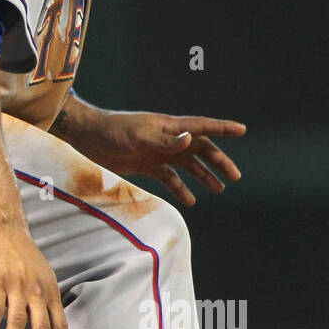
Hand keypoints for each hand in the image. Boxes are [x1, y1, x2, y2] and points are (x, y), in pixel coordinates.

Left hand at [80, 111, 245, 206]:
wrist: (85, 137)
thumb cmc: (111, 131)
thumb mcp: (138, 136)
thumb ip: (164, 141)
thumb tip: (192, 140)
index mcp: (168, 126)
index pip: (201, 127)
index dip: (222, 128)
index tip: (242, 130)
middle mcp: (166, 138)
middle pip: (199, 149)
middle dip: (217, 161)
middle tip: (234, 177)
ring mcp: (157, 152)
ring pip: (186, 165)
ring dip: (203, 176)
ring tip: (218, 189)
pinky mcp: (145, 165)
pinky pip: (168, 178)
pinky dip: (180, 188)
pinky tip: (189, 201)